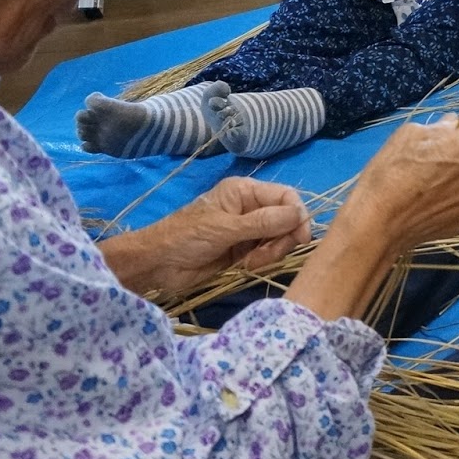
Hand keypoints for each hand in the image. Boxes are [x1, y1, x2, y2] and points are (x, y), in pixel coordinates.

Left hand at [105, 177, 311, 295]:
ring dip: (270, 253)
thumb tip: (299, 215)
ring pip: (279, 239)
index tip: (301, 238)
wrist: (157, 265)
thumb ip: (263, 222)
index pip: (286, 197)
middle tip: (265, 256)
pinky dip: (262, 262)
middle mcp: (251, 208)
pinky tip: (245, 267)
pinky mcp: (244, 252)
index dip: (297, 215)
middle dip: (282, 239)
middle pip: (287, 220)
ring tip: (249, 263)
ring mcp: (248, 231)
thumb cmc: (185, 237)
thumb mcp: (225, 228)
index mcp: (245, 192)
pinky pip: (267, 254)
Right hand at [335, 114, 458, 254]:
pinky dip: (449, 201)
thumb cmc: (391, 172)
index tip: (456, 130)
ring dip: (456, 179)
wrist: (379, 223)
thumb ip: (439, 127)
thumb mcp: (409, 134)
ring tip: (426, 187)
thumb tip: (452, 126)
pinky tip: (426, 205)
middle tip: (431, 162)